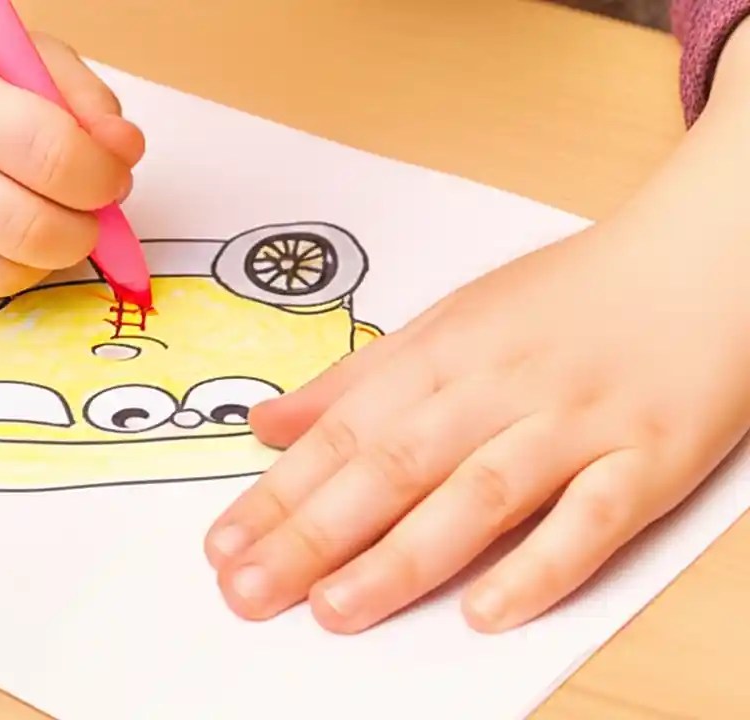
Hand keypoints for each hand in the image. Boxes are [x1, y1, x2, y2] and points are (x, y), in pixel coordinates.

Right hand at [0, 8, 144, 295]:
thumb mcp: (8, 50)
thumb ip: (80, 96)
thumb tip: (124, 155)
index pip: (51, 153)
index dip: (102, 175)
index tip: (111, 173)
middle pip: (32, 230)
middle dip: (86, 230)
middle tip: (89, 210)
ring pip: (4, 275)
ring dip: (48, 257)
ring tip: (47, 220)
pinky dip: (1, 266)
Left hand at [202, 222, 749, 632]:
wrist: (706, 257)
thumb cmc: (571, 295)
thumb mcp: (451, 320)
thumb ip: (357, 380)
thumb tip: (267, 425)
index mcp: (444, 353)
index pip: (343, 433)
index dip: (279, 492)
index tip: (223, 544)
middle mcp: (499, 388)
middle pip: (392, 467)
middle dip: (313, 534)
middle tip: (248, 592)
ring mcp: (574, 424)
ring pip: (477, 496)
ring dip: (401, 557)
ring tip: (333, 608)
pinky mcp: (648, 459)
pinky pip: (591, 520)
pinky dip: (539, 567)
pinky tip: (482, 611)